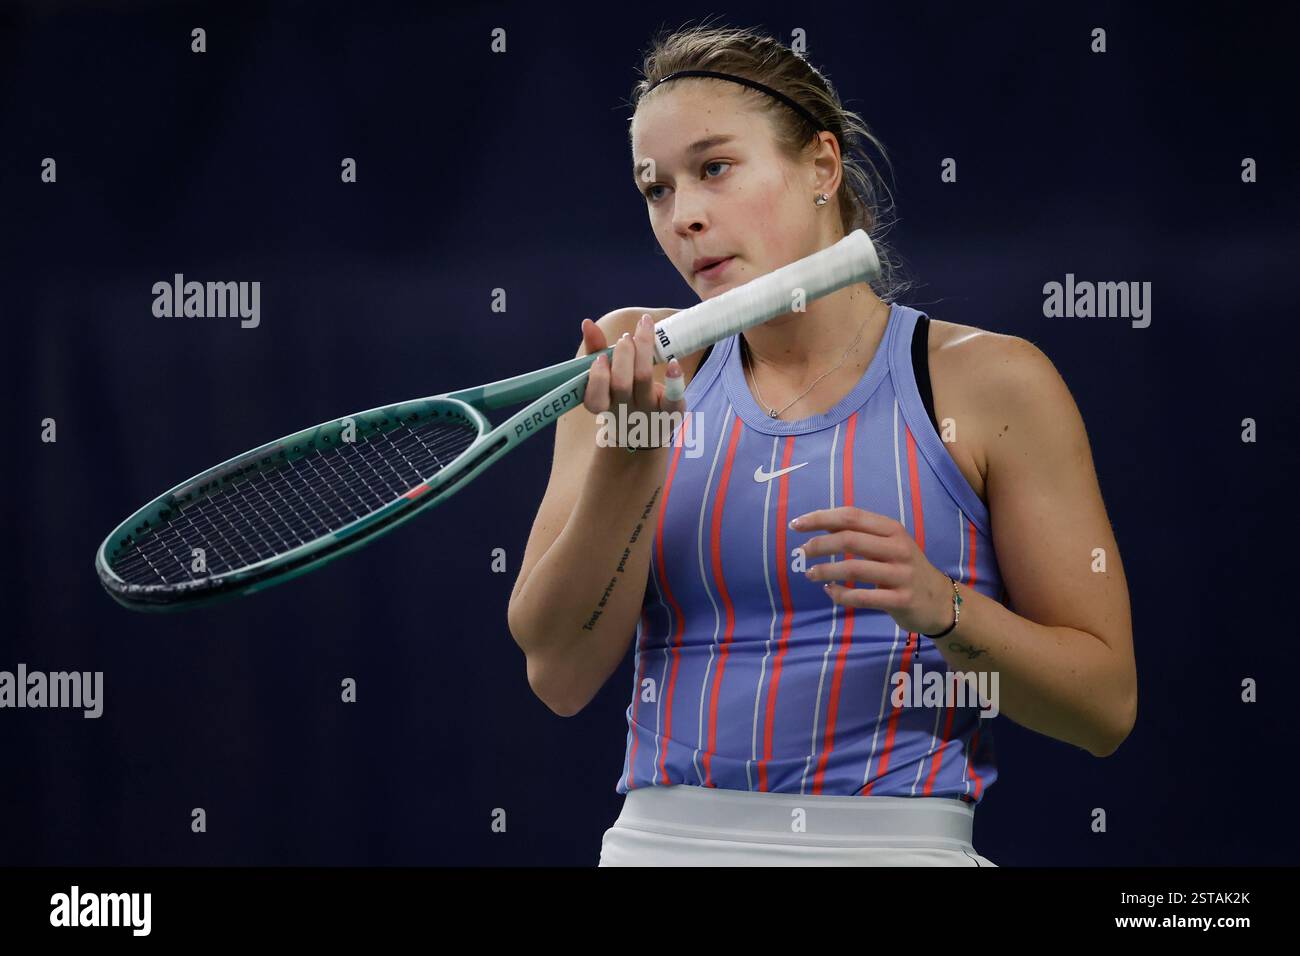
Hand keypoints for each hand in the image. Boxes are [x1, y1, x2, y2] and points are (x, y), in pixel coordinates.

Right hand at [580, 314, 686, 446]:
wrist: (643, 435)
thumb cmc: (619, 399)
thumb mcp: (604, 382)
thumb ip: (595, 351)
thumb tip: (587, 323)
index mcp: (604, 406)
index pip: (594, 399)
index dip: (597, 378)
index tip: (601, 358)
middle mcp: (625, 410)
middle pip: (621, 384)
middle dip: (623, 355)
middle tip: (625, 337)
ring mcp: (649, 412)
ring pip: (644, 379)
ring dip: (643, 350)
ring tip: (644, 327)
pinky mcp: (671, 412)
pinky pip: (674, 398)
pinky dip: (674, 380)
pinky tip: (673, 363)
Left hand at [792, 506, 952, 635]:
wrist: (940, 600)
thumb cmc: (905, 568)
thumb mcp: (889, 544)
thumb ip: (861, 534)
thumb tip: (820, 525)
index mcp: (892, 529)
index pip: (851, 516)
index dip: (820, 518)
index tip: (796, 524)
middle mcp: (898, 548)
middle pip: (849, 539)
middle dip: (819, 544)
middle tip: (802, 552)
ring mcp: (901, 574)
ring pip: (853, 568)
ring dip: (825, 571)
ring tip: (810, 574)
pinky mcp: (900, 600)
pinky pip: (862, 597)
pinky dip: (840, 594)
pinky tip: (829, 592)